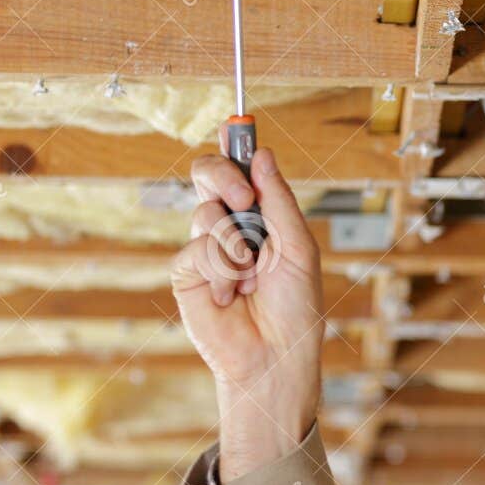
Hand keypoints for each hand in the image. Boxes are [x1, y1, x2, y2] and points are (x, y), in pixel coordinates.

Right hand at [172, 134, 322, 480]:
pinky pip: (197, 248)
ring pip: (206, 212)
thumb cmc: (296, 307)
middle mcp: (231, 228)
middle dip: (223, 175)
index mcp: (262, 218)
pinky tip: (230, 294)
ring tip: (251, 276)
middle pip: (209, 176)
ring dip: (234, 243)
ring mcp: (207, 249)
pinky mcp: (186, 272)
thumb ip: (278, 201)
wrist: (275, 355)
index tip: (235, 129)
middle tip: (242, 197)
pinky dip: (220, 269)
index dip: (234, 149)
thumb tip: (262, 154)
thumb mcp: (298, 248)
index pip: (241, 172)